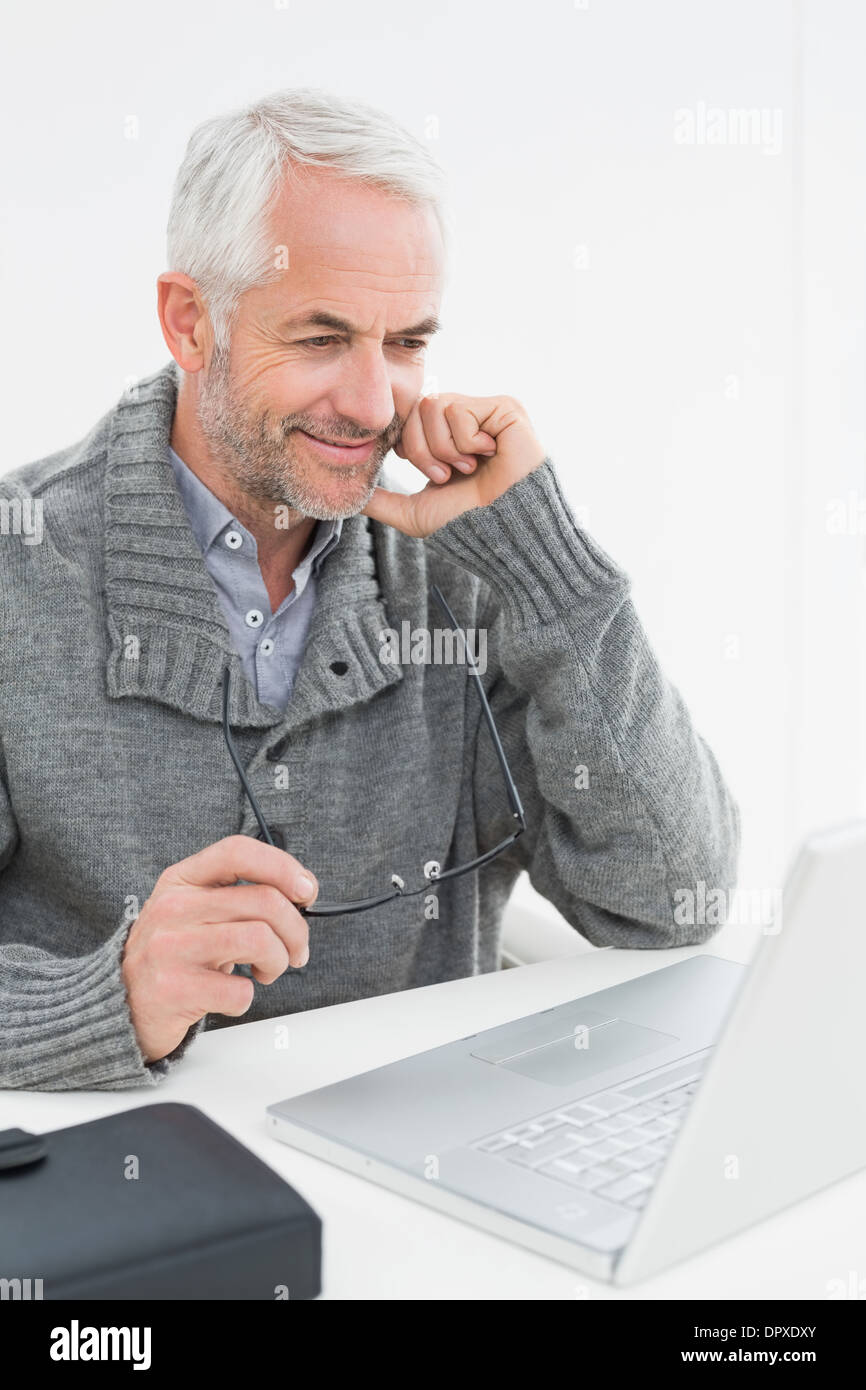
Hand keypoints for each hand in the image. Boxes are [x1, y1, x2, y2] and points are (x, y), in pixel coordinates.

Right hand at [121, 835, 318, 1063]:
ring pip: (259, 940)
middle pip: (264, 901)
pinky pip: (239, 990)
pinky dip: (247, 996)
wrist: (121, 1003)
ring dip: (277, 962)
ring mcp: (169, 947)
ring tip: (266, 970)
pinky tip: (231, 994)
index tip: (307, 890)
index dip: (283, 866)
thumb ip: (238, 896)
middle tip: (294, 951)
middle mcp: (173, 907)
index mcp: (181, 880)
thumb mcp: (194, 910)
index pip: (238, 851)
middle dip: (296, 931)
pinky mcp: (172, 989)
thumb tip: (300, 893)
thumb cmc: (173, 953)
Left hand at [361, 392, 545, 536]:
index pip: (408, 417)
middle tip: (447, 476)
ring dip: (445, 449)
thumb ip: (382, 501)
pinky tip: (489, 456)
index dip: (409, 445)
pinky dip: (467, 442)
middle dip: (424, 450)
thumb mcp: (413, 513)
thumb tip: (351, 497)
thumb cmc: (465, 524)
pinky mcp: (504, 408)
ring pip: (434, 406)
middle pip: (416, 408)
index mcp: (446, 438)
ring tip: (468, 469)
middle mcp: (466, 419)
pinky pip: (460, 409)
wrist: (502, 532)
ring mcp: (485, 412)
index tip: (433, 474)